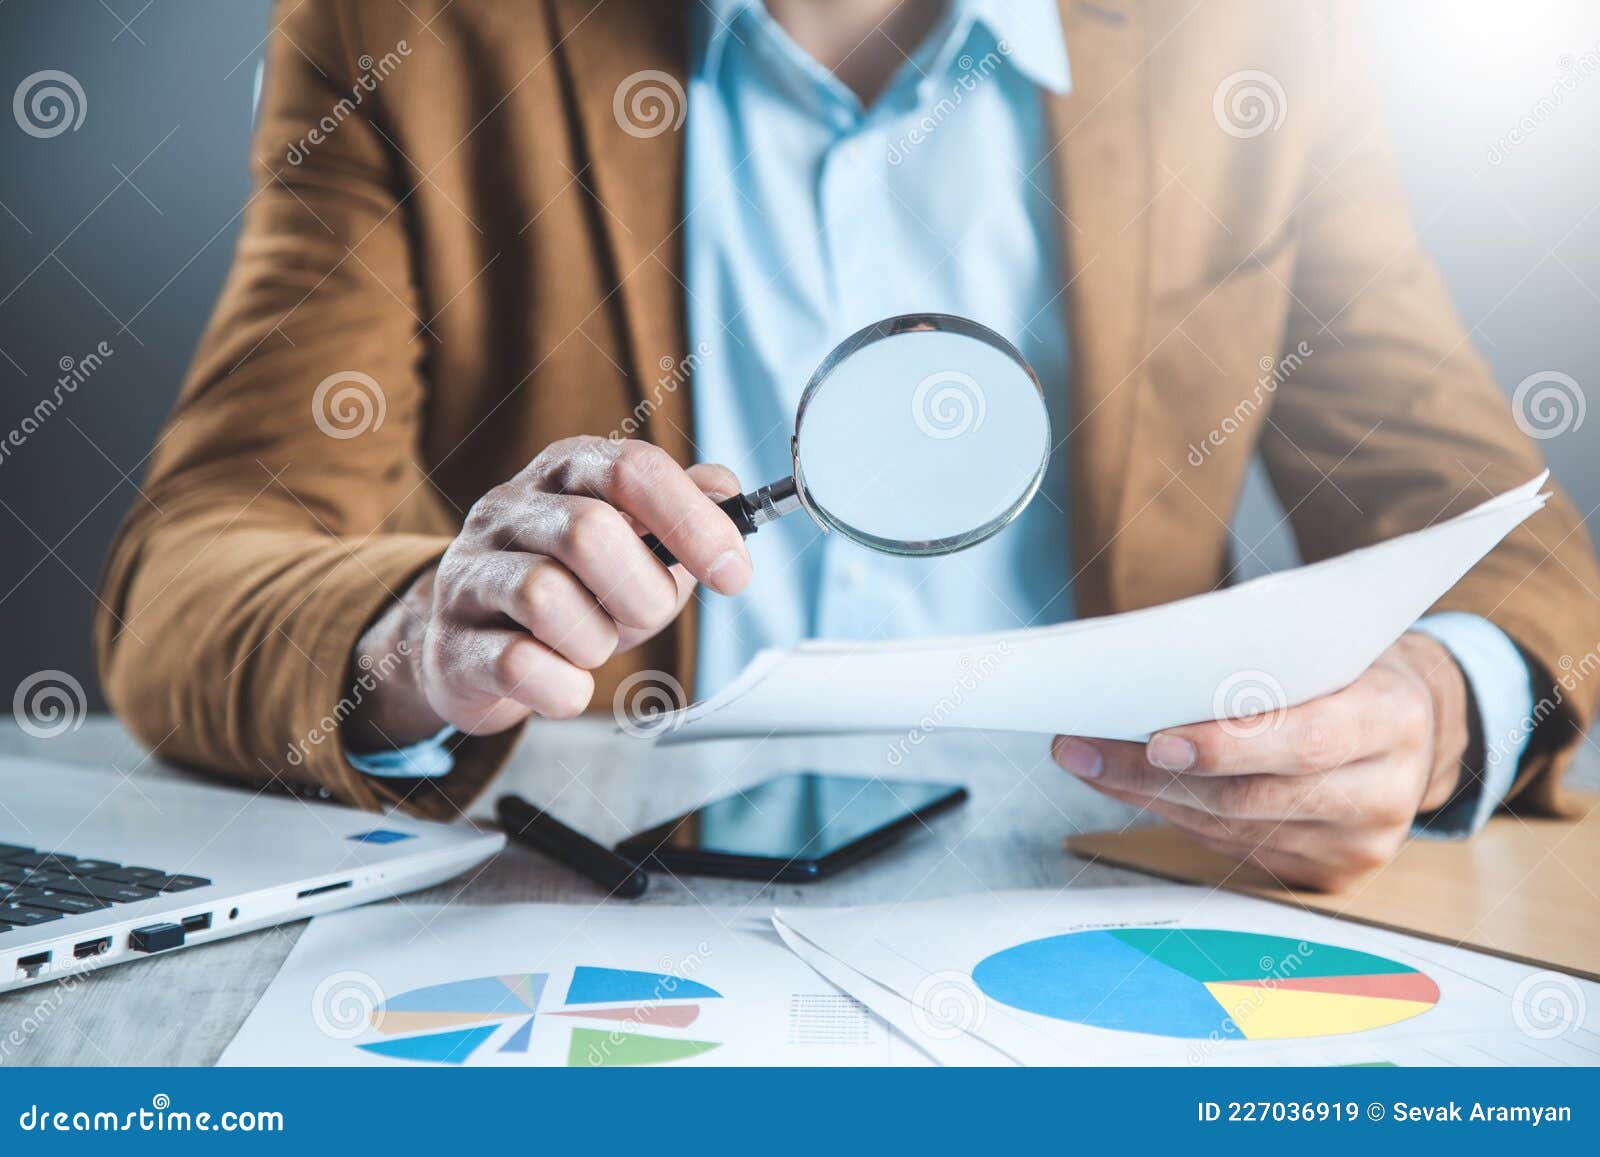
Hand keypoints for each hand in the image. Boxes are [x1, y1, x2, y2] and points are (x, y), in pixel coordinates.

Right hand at [345, 437, 750, 747]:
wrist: (474, 645)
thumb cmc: (571, 587)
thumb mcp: (636, 544)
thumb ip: (683, 512)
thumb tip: (726, 487)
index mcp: (565, 472)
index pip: (632, 469)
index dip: (693, 521)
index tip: (734, 573)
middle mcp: (508, 510)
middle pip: (590, 532)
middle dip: (642, 592)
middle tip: (643, 615)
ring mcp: (470, 573)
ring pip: (545, 596)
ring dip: (595, 640)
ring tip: (591, 644)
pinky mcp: (451, 643)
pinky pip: (518, 665)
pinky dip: (563, 687)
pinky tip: (563, 682)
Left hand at [1052, 633, 1471, 889]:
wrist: (1414, 724)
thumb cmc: (1350, 670)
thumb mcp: (1327, 645)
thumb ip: (1263, 662)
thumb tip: (1152, 673)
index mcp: (1392, 718)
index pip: (1305, 741)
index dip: (1228, 746)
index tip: (1156, 741)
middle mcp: (1385, 791)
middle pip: (1253, 797)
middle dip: (1155, 775)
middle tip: (1082, 750)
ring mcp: (1361, 842)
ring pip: (1233, 830)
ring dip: (1150, 797)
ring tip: (1086, 761)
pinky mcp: (1334, 872)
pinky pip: (1237, 849)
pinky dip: (1180, 816)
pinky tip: (1134, 786)